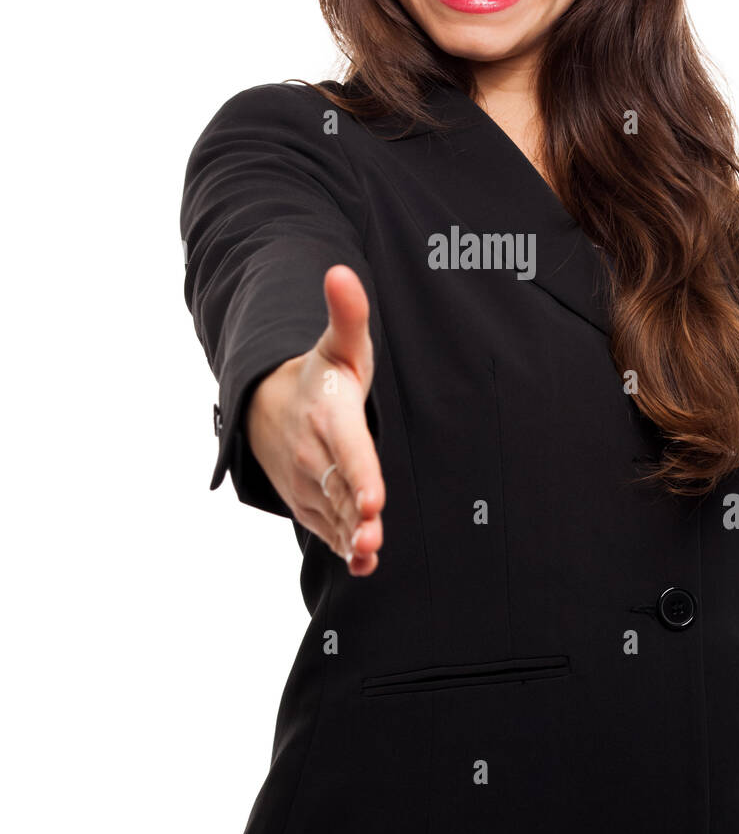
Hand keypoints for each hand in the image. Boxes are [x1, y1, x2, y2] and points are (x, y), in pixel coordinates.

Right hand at [244, 265, 384, 574]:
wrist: (269, 405)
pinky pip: (328, 528)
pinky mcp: (311, 502)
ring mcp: (310, 481)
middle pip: (340, 489)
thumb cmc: (321, 376)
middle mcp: (316, 453)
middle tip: (372, 534)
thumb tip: (341, 271)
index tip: (374, 497)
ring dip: (350, 536)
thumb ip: (347, 314)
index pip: (348, 448)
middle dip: (356, 514)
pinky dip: (344, 547)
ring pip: (334, 514)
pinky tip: (362, 562)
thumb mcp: (338, 344)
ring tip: (368, 553)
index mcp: (329, 415)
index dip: (360, 473)